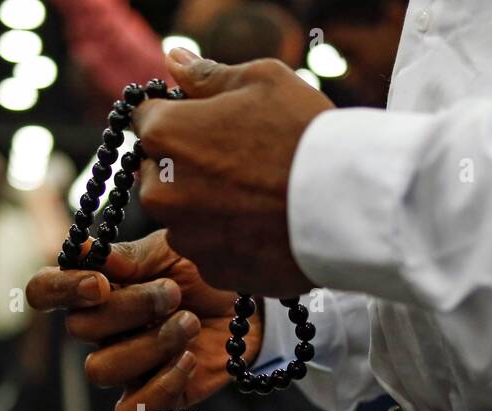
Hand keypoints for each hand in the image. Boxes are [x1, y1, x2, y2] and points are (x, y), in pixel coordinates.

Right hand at [26, 230, 261, 410]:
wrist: (253, 303)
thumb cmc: (206, 270)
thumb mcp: (172, 250)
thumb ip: (128, 257)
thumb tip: (81, 249)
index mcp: (97, 288)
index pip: (44, 291)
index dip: (61, 290)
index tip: (100, 283)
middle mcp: (102, 330)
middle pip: (80, 330)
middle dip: (130, 308)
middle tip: (173, 294)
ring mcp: (125, 366)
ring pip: (101, 371)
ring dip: (149, 345)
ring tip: (189, 324)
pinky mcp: (154, 396)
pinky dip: (161, 386)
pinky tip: (188, 360)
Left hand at [133, 49, 334, 297]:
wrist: (345, 206)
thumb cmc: (303, 133)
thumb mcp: (262, 80)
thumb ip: (208, 75)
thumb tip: (174, 59)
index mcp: (165, 135)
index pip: (146, 119)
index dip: (176, 116)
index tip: (205, 122)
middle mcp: (160, 191)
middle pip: (159, 172)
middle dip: (187, 164)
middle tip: (240, 161)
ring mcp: (185, 236)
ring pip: (185, 215)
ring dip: (207, 206)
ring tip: (258, 197)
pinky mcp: (212, 270)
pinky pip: (213, 250)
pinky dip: (231, 240)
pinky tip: (266, 226)